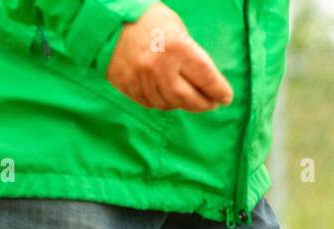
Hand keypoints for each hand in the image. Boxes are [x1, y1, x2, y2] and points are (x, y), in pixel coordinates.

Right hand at [106, 3, 233, 110]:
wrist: (107, 18)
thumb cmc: (150, 21)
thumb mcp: (178, 30)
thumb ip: (193, 56)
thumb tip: (208, 82)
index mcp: (177, 48)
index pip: (207, 79)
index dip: (220, 91)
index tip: (226, 97)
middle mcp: (159, 67)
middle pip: (188, 99)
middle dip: (204, 104)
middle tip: (211, 103)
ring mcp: (141, 78)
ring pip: (169, 104)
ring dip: (183, 104)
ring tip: (189, 98)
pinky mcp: (127, 85)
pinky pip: (151, 103)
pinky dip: (163, 102)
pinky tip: (168, 94)